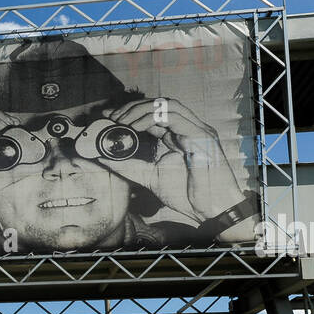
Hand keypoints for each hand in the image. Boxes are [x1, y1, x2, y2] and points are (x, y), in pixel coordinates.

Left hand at [97, 98, 245, 223]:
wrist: (209, 209)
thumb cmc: (186, 194)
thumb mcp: (149, 177)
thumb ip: (128, 166)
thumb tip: (103, 158)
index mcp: (176, 135)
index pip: (152, 114)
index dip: (129, 111)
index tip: (108, 116)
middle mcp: (186, 128)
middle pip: (158, 104)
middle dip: (132, 107)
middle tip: (112, 116)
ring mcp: (195, 129)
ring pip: (167, 104)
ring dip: (141, 109)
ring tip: (122, 121)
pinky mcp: (201, 135)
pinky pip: (175, 116)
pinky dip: (153, 118)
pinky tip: (136, 127)